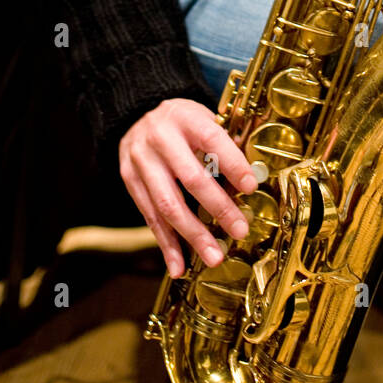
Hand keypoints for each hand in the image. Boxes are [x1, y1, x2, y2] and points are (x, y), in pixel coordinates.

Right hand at [119, 97, 258, 277]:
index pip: (212, 139)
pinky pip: (149, 217)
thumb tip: (253, 176)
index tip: (251, 187)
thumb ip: (224, 145)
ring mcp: (141, 161)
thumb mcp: (202, 118)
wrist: (137, 115)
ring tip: (213, 257)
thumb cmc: (182, 122)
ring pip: (167, 204)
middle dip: (217, 207)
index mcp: (185, 117)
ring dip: (192, 235)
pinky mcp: (130, 181)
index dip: (232, 163)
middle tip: (239, 230)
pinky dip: (166, 244)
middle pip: (190, 178)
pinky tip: (179, 266)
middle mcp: (160, 138)